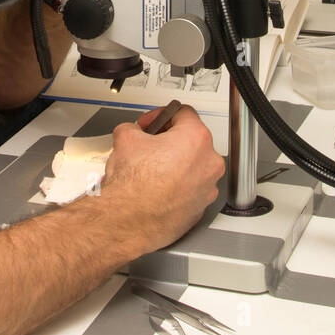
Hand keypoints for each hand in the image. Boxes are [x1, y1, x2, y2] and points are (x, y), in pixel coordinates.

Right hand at [98, 103, 223, 252]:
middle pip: (191, 140)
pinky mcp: (200, 207)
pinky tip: (157, 188)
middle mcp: (208, 163)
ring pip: (192, 166)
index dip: (161, 115)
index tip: (151, 124)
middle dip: (169, 140)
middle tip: (149, 145)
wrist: (128, 221)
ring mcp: (207, 187)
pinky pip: (190, 189)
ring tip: (151, 169)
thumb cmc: (133, 186)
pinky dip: (176, 187)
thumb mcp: (125, 139)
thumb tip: (133, 132)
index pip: (184, 113)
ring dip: (174, 164)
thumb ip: (134, 129)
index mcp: (195, 139)